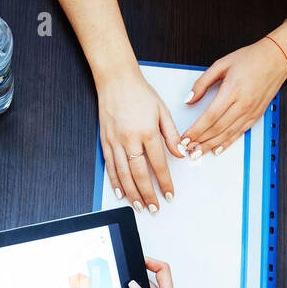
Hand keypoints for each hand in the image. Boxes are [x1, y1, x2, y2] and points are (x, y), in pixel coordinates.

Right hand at [97, 67, 184, 212]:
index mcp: (147, 131)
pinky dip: (115, 181)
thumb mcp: (162, 110)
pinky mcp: (105, 141)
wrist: (116, 80)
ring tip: (139, 206)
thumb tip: (181, 154)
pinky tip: (120, 192)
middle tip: (154, 207)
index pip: (158, 164)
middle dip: (148, 194)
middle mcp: (130, 139)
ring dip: (132, 193)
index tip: (169, 194)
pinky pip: (109, 166)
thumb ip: (172, 135)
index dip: (164, 182)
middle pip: (139, 174)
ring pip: (123, 174)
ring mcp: (115, 141)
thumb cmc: (140, 93)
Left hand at [181, 40, 286, 155]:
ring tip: (198, 153)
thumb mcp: (221, 64)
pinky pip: (239, 133)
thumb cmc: (252, 59)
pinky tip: (217, 149)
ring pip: (228, 134)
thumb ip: (202, 83)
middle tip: (188, 150)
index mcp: (232, 90)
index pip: (210, 117)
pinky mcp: (256, 115)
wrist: (277, 58)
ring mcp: (251, 111)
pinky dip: (227, 143)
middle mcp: (243, 104)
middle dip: (200, 141)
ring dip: (211, 145)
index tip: (185, 137)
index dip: (196, 130)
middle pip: (217, 129)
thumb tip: (189, 98)